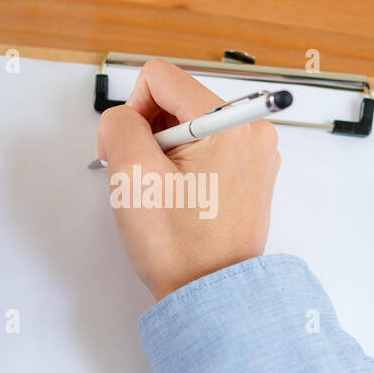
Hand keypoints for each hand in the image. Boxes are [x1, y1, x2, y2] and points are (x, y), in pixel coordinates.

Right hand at [96, 58, 279, 299]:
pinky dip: (184, 165)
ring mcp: (254, 151)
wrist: (211, 295)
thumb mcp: (131, 176)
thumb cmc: (180, 248)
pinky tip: (180, 197)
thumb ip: (118, 124)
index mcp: (228, 123)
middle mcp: (251, 129)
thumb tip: (123, 116)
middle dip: (150, 132)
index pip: (160, 77)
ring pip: (188, 124)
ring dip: (165, 151)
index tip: (131, 150)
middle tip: (145, 178)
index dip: (132, 110)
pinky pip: (205, 147)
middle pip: (177, 98)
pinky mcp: (250, 171)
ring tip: (164, 192)